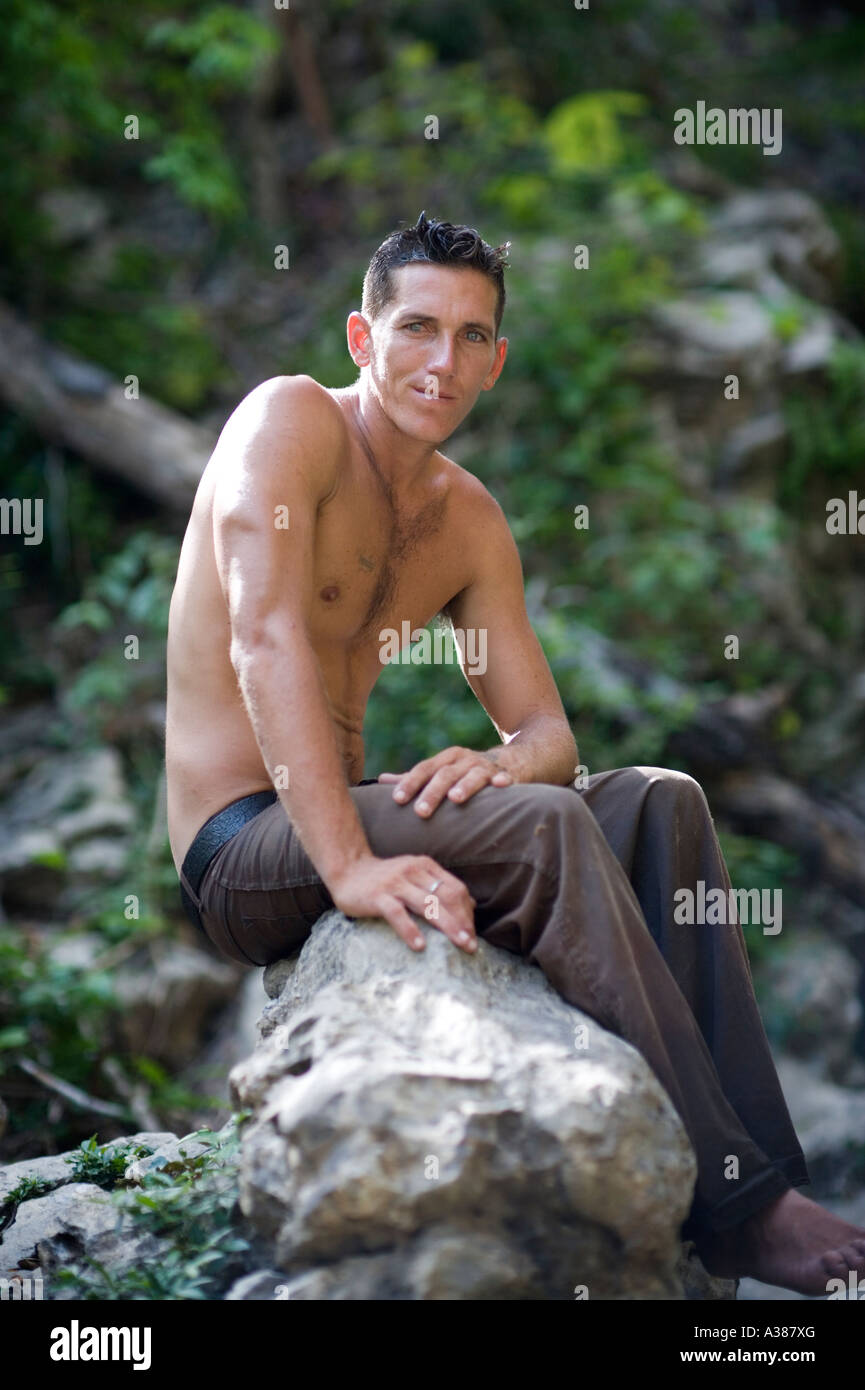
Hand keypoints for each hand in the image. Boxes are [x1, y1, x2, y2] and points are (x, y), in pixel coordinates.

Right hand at [328, 853, 477, 953]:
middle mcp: (413, 871)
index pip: (456, 889)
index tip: (472, 934)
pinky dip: (410, 930)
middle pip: (448, 896)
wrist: (348, 870)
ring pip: (429, 905)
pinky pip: (398, 914)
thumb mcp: (416, 876)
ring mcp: (395, 883)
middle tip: (472, 945)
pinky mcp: (378, 896)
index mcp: (425, 866)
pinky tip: (420, 946)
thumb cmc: (385, 879)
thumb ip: (441, 887)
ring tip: (460, 944)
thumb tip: (472, 904)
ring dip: (448, 926)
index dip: (467, 913)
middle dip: (463, 922)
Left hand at [378, 746, 512, 816]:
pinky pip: (504, 777)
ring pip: (473, 775)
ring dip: (464, 785)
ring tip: (455, 798)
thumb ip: (414, 778)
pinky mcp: (505, 775)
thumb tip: (381, 780)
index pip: (424, 769)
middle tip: (420, 812)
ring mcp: (485, 767)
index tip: (397, 800)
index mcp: (445, 759)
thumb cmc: (464, 771)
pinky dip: (502, 780)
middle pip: (445, 774)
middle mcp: (463, 760)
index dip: (410, 783)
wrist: (508, 761)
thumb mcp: (440, 770)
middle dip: (432, 792)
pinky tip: (501, 785)